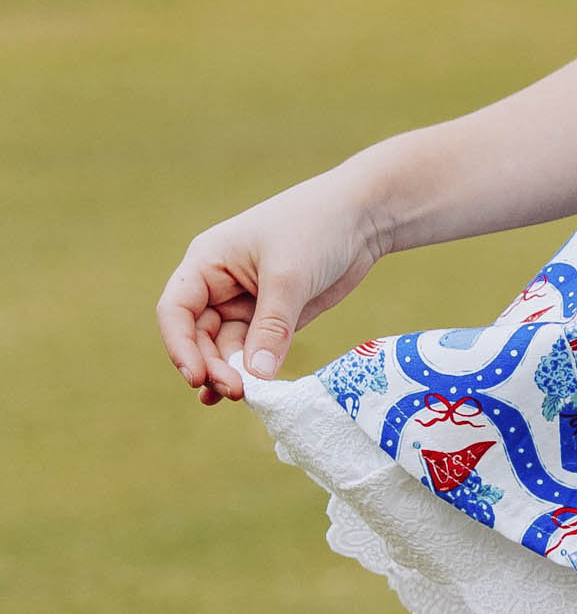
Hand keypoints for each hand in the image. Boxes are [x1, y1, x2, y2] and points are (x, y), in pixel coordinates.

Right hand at [156, 172, 381, 404]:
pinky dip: (251, 372)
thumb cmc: (316, 228)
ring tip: (245, 397)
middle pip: (199, 336)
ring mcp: (246, 303)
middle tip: (237, 392)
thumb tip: (256, 376)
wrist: (363, 216)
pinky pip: (253, 351)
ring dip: (230, 374)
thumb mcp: (289, 276)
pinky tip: (250, 394)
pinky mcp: (274, 319)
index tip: (197, 376)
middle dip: (212, 365)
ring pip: (226, 348)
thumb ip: (272, 328)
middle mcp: (219, 285)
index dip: (179, 346)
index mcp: (207, 262)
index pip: (176, 310)